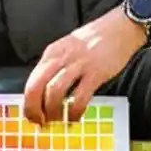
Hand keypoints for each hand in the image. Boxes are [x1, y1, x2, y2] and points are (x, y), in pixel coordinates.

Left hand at [22, 10, 146, 125]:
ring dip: (52, 111)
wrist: (121, 27)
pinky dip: (74, 112)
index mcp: (52, 52)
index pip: (32, 81)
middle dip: (34, 109)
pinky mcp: (95, 73)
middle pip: (36, 87)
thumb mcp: (69, 49)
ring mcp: (78, 64)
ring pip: (54, 92)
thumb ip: (57, 67)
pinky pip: (79, 98)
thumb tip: (46, 94)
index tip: (32, 116)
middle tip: (40, 123)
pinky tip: (75, 117)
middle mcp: (61, 57)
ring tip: (57, 120)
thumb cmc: (96, 40)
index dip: (28, 103)